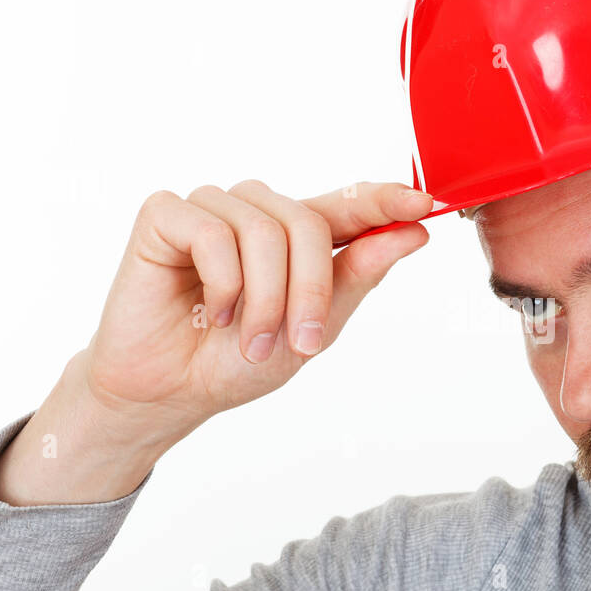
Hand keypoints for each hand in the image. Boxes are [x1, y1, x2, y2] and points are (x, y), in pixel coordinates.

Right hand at [78, 179, 432, 444]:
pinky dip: (221, 282)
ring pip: (262, 229)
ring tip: (246, 337)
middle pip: (307, 221)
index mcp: (296, 235)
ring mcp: (211, 208)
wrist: (170, 391)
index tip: (424, 203)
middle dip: (309, 290)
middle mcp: (256, 212)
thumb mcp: (314, 327)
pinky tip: (209, 312)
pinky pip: (212, 233)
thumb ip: (357, 276)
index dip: (385, 199)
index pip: (348, 203)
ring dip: (263, 297)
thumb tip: (411, 232)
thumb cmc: (235, 360)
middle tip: (298, 342)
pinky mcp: (166, 214)